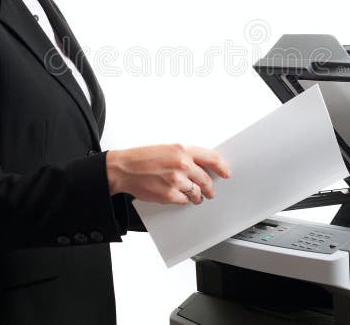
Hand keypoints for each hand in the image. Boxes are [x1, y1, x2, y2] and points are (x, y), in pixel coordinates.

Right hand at [106, 144, 230, 204]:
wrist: (124, 169)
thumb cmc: (142, 158)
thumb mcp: (167, 149)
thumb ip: (185, 156)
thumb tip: (202, 166)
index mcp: (182, 149)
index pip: (212, 158)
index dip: (222, 167)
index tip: (226, 173)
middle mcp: (182, 164)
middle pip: (206, 179)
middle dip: (209, 188)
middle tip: (209, 191)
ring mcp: (177, 180)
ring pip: (196, 192)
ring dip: (196, 196)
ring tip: (193, 196)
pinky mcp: (170, 195)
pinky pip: (184, 201)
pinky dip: (182, 200)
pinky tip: (176, 196)